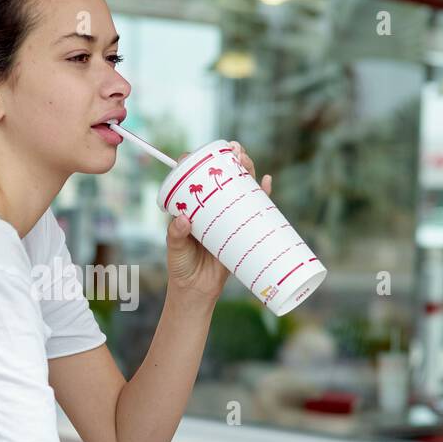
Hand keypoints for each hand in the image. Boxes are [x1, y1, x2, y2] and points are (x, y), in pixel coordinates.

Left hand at [166, 141, 270, 304]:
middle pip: (221, 177)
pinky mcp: (242, 229)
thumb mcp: (176, 249)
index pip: (193, 178)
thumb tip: (183, 220)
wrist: (198, 290)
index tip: (198, 155)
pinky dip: (263, 194)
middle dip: (229, 160)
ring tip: (246, 160)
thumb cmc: (181, 267)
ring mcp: (227, 217)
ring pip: (239, 187)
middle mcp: (210, 208)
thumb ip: (176, 235)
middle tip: (235, 150)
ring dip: (246, 169)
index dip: (196, 162)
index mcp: (191, 207)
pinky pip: (255, 208)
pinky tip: (266, 181)